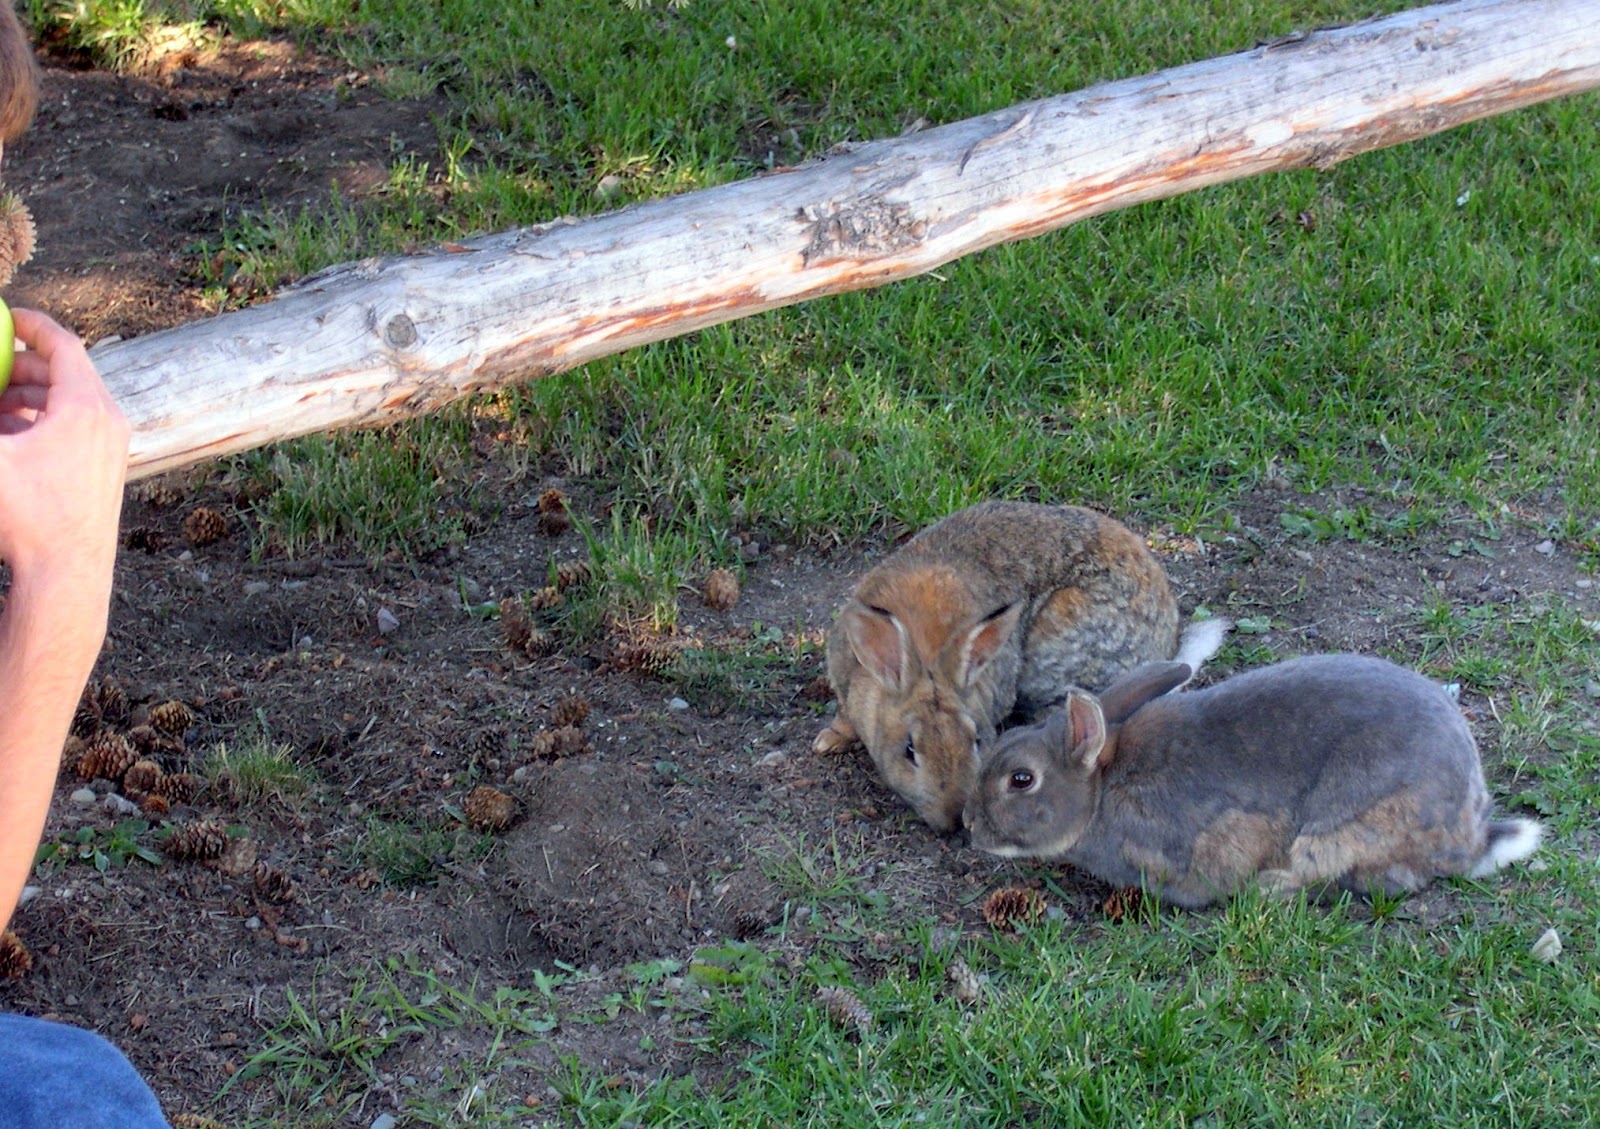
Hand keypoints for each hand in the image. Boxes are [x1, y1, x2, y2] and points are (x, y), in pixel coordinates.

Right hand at [0, 307, 128, 584]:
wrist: (66, 573)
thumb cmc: (27, 518)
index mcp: (85, 407)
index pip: (63, 345)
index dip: (33, 325)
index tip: (8, 317)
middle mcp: (106, 421)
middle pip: (63, 374)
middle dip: (19, 365)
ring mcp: (110, 447)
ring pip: (65, 403)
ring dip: (25, 397)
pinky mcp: (105, 469)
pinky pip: (72, 429)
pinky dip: (39, 423)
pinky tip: (6, 438)